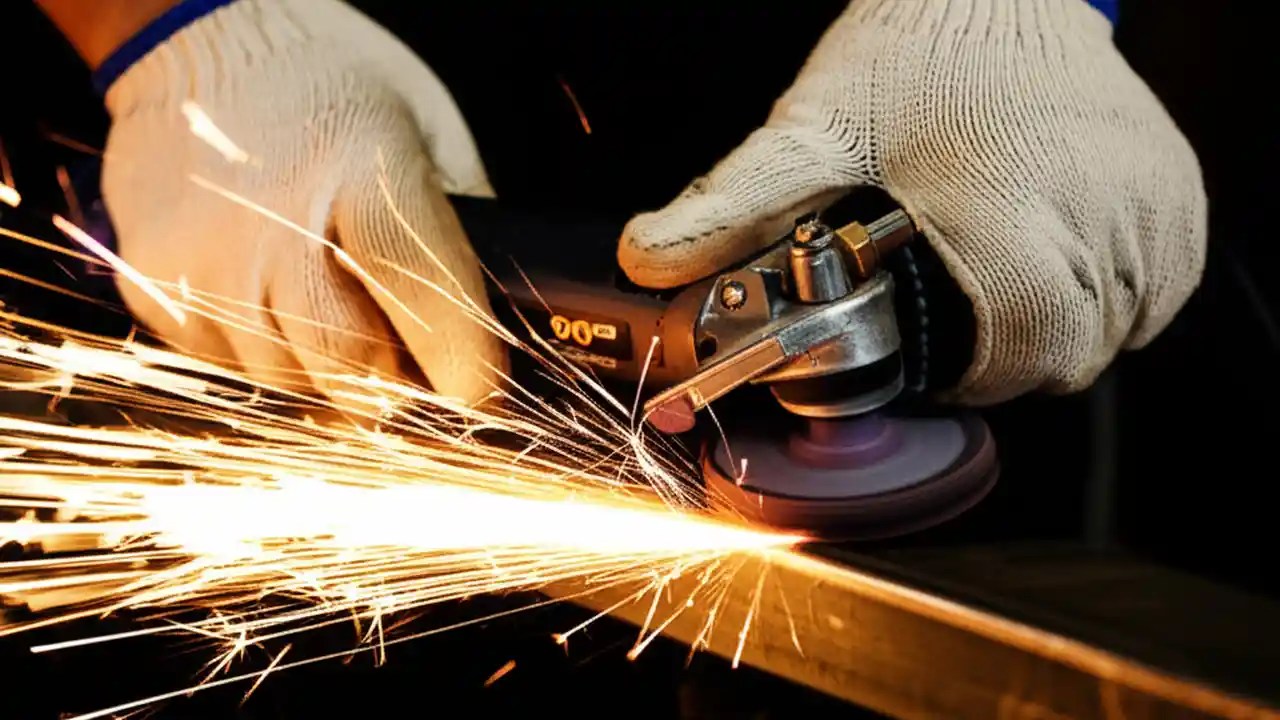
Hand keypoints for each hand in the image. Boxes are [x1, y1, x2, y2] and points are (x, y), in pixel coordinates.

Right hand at [99, 0, 504, 402]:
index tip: (479, 393)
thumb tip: (492, 323)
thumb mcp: (423, 127)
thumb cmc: (331, 88)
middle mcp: (277, 224)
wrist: (192, 45)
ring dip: (326, 373)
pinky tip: (270, 293)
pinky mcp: (151, 284)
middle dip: (394, 391)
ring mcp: (205, 261)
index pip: (423, 297)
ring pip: (289, 380)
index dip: (460, 363)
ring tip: (333, 310)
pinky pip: (227, 365)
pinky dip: (264, 351)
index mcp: (364, 173)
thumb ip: (460, 224)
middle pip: (350, 365)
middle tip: (412, 375)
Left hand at [619, 0, 1206, 404]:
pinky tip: (1056, 256)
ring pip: (1114, 332)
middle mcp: (1101, 228)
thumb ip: (731, 207)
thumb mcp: (810, 134)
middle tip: (955, 308)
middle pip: (1061, 360)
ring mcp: (1151, 211)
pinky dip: (1109, 293)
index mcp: (1016, 234)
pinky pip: (1158, 290)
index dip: (961, 377)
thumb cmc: (915, 54)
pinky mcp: (1178, 196)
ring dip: (1055, 326)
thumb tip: (651, 260)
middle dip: (1000, 354)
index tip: (930, 358)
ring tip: (1000, 275)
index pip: (1009, 370)